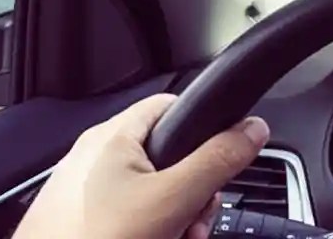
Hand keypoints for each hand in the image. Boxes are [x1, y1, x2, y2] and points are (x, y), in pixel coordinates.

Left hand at [15, 93, 269, 238]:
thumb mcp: (173, 199)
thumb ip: (217, 160)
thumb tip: (253, 128)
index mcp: (112, 137)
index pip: (173, 106)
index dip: (206, 129)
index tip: (224, 159)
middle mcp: (94, 159)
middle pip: (169, 158)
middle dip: (194, 192)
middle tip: (196, 220)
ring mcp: (84, 195)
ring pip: (152, 194)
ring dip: (177, 218)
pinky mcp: (79, 224)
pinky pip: (129, 218)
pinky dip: (150, 232)